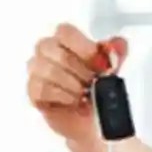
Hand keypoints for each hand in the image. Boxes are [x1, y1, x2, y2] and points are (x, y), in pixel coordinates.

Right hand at [26, 23, 127, 143]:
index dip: (84, 48)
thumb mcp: (113, 69)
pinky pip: (42, 89)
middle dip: (80, 70)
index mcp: (65, 39)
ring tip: (85, 93)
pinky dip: (63, 96)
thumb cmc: (97, 89)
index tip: (99, 63)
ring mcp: (37, 70)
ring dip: (72, 84)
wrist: (92, 119)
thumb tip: (118, 44)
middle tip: (93, 82)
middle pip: (57, 52)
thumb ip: (116, 54)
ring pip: (49, 70)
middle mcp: (47, 51)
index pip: (65, 32)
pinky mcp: (33, 91)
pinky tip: (74, 101)